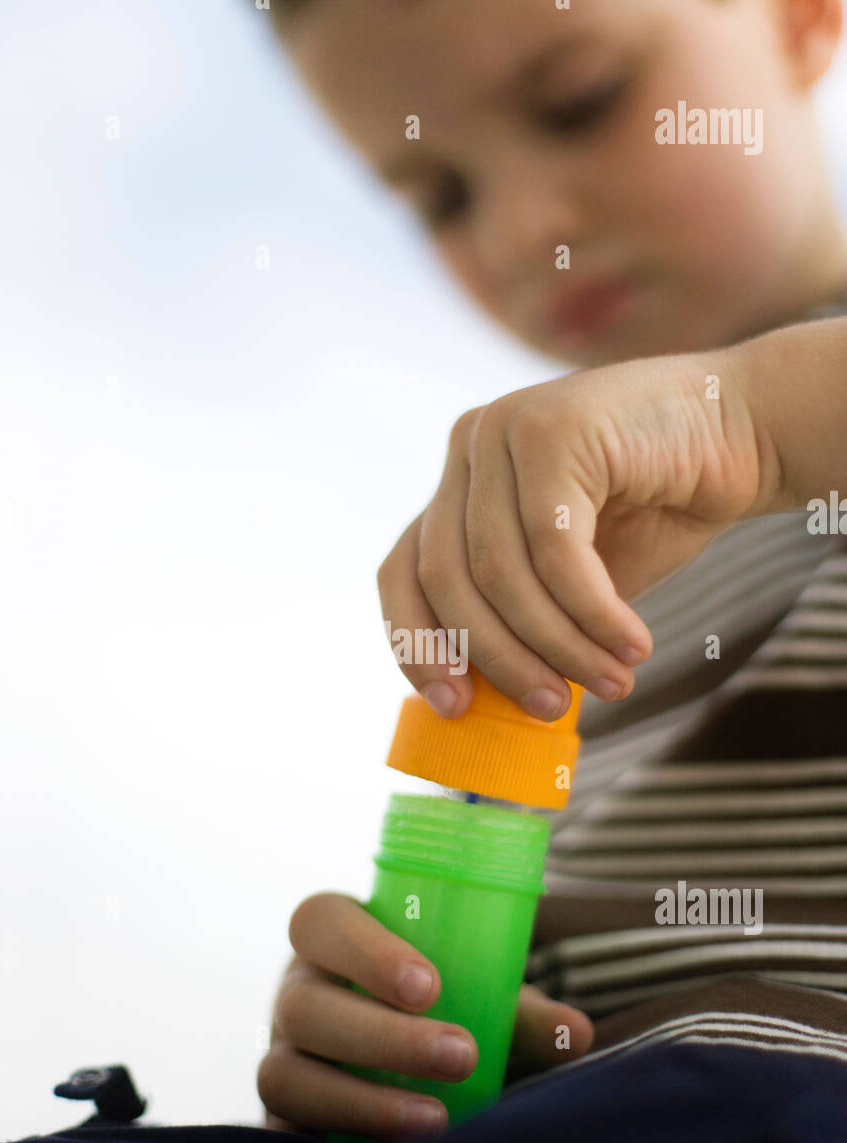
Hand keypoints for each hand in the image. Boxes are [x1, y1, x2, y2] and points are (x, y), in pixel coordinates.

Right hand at [258, 892, 593, 1139]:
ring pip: (286, 1074)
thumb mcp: (475, 995)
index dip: (367, 953)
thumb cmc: (438, 1008)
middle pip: (306, 1006)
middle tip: (460, 1055)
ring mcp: (280, 1055)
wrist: (389, 1059)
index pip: (322, 923)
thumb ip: (519, 1012)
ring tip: (436, 1122)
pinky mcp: (280, 1117)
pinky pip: (282, 1134)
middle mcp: (295, 994)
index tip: (431, 986)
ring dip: (361, 1101)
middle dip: (382, 1036)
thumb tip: (576, 1034)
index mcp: (332, 939)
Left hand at [378, 347, 771, 719]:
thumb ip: (522, 619)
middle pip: (449, 579)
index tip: (455, 708)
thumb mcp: (572, 580)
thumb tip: (482, 702)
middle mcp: (470, 448)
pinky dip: (593, 613)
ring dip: (558, 644)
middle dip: (501, 659)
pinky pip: (556, 551)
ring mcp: (507, 429)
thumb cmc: (659, 509)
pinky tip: (633, 644)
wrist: (746, 434)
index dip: (417, 646)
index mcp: (459, 484)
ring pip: (501, 572)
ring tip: (613, 683)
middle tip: (552, 710)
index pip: (402, 572)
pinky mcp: (556, 427)